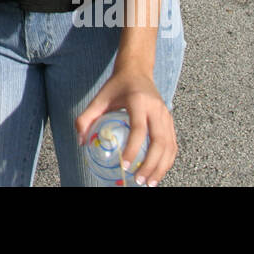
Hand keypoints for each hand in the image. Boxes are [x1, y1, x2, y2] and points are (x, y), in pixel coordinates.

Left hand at [76, 66, 176, 185]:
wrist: (137, 70)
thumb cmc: (116, 86)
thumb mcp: (99, 98)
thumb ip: (86, 117)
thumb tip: (80, 141)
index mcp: (139, 101)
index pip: (139, 129)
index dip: (133, 149)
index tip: (125, 165)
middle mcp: (156, 108)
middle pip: (159, 141)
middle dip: (151, 164)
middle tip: (139, 180)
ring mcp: (166, 114)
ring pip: (169, 145)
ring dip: (162, 166)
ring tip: (150, 183)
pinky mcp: (170, 120)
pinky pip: (172, 144)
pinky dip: (167, 160)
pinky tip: (158, 172)